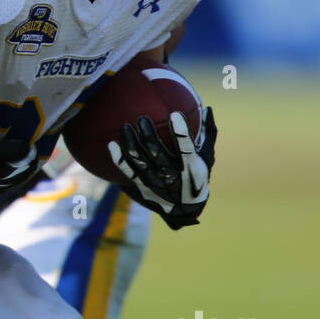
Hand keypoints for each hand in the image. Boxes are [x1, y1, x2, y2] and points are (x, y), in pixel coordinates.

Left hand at [108, 107, 216, 228]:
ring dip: (131, 144)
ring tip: (125, 127)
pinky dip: (119, 159)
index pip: (187, 149)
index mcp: (191, 167)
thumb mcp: (207, 157)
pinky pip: (129, 172)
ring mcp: (157, 183)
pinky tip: (112, 145)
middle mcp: (173, 176)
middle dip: (148, 135)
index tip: (175, 114)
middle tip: (142, 118)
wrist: (186, 210)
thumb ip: (207, 133)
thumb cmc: (197, 176)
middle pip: (157, 154)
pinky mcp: (143, 188)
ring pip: (140, 162)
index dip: (181, 133)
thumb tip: (207, 108)